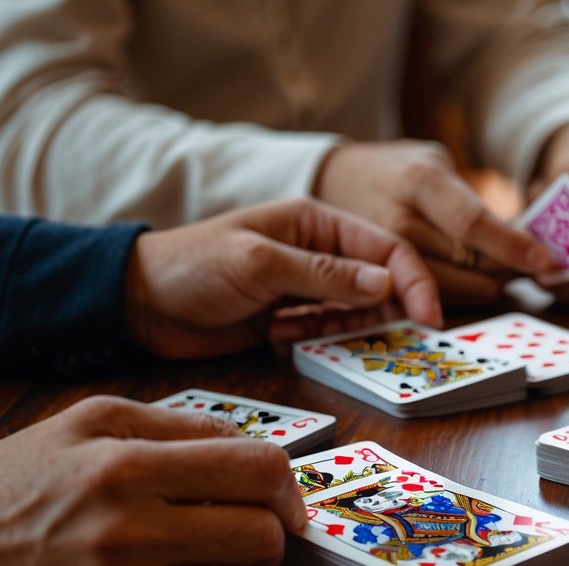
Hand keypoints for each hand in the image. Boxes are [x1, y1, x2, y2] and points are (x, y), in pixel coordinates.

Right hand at [0, 396, 305, 565]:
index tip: (285, 499)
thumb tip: (249, 442)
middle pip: (264, 536)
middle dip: (265, 535)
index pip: (260, 470)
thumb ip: (172, 423)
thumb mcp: (79, 428)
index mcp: (123, 466)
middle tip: (240, 536)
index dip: (287, 486)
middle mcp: (127, 532)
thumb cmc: (10, 496)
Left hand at [126, 198, 441, 358]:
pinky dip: (330, 339)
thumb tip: (388, 282)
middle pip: (382, 279)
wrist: (137, 302)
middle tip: (408, 341)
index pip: (386, 247)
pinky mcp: (292, 319)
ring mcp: (306, 287)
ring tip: (334, 337)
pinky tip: (300, 340)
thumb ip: (325, 274)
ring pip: (360, 309)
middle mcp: (319, 252)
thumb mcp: (260, 264)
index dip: (415, 280)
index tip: (431, 318)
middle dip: (395, 308)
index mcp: (315, 222)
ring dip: (359, 327)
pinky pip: (331, 330)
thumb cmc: (192, 267)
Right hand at [314, 139, 553, 305]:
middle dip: (505, 271)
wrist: (334, 180)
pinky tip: (470, 283)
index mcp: (420, 181)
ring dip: (485, 286)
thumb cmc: (400, 171)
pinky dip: (458, 294)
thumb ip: (472, 201)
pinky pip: (427, 297)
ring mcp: (381, 253)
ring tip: (502, 275)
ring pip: (450, 287)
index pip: (472, 223)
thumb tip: (520, 239)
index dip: (511, 246)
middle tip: (529, 270)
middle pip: (465, 263)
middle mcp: (397, 219)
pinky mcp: (374, 277)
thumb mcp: (435, 164)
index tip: (545, 262)